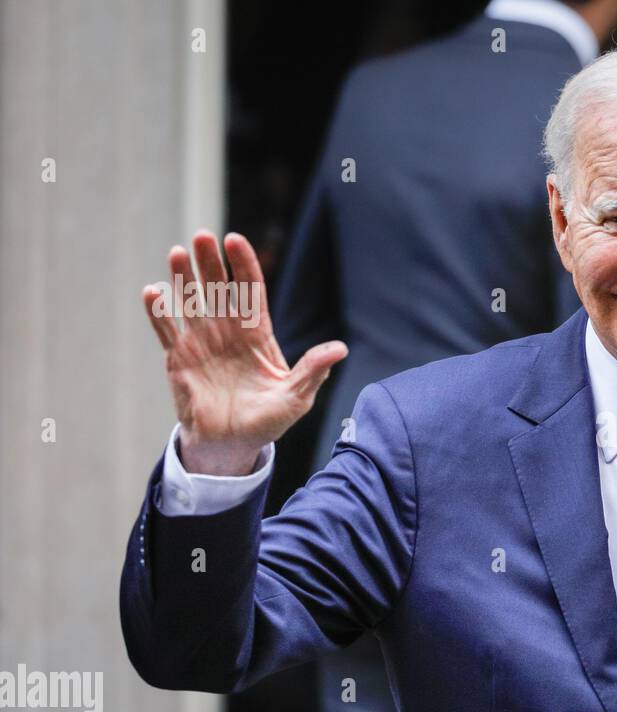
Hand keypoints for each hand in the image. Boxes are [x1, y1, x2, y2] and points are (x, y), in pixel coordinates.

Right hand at [142, 231, 346, 474]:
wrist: (232, 445)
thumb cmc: (268, 420)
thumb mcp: (296, 397)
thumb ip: (313, 370)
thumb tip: (340, 349)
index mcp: (257, 335)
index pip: (250, 292)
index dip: (244, 266)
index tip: (235, 241)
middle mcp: (228, 332)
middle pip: (218, 290)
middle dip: (211, 263)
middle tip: (203, 237)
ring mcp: (201, 342)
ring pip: (191, 303)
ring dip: (183, 279)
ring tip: (178, 253)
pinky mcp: (179, 359)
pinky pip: (167, 331)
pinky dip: (159, 312)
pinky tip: (152, 292)